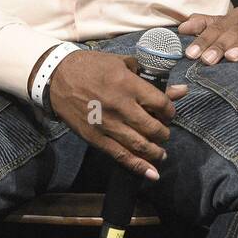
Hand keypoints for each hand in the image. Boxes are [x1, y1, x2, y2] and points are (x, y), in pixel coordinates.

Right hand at [46, 50, 187, 180]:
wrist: (56, 78)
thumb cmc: (92, 66)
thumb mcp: (124, 64)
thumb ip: (151, 78)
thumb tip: (180, 90)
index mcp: (129, 85)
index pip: (160, 104)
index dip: (170, 111)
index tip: (169, 113)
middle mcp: (121, 107)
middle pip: (153, 128)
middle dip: (164, 133)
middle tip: (164, 133)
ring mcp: (107, 125)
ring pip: (139, 145)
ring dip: (155, 152)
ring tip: (161, 154)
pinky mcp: (95, 138)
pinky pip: (120, 156)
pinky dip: (138, 167)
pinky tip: (152, 173)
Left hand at [178, 7, 237, 64]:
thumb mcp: (228, 25)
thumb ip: (205, 25)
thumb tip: (181, 28)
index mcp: (235, 17)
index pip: (216, 28)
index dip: (202, 40)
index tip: (190, 54)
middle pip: (233, 33)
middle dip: (218, 46)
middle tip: (206, 61)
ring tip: (232, 58)